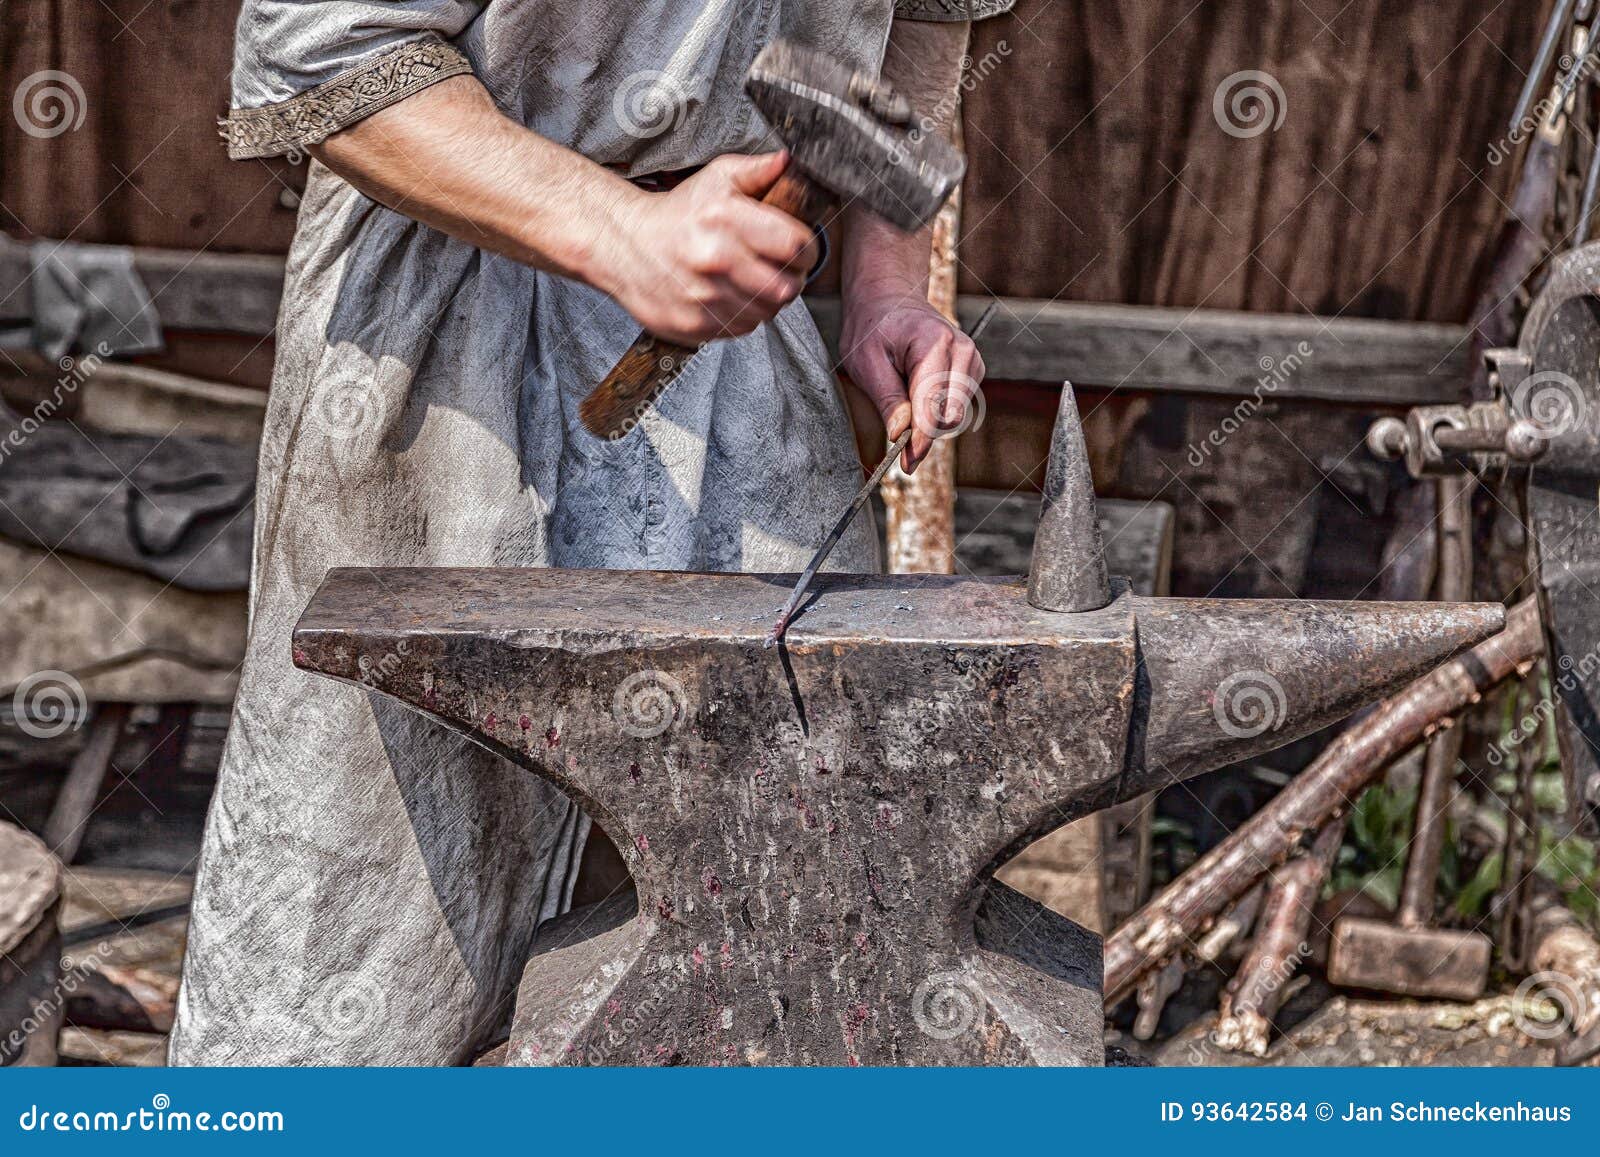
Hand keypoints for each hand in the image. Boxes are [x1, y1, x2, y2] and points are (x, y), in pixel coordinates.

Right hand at [602, 152, 819, 344]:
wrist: (625, 244)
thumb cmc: (676, 213)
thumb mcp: (716, 178)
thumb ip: (756, 170)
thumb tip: (787, 163)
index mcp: (725, 219)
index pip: (796, 246)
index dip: (807, 249)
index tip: (800, 249)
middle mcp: (715, 259)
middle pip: (787, 287)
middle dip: (792, 278)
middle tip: (781, 269)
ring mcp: (703, 296)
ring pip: (767, 312)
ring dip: (768, 299)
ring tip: (752, 281)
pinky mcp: (694, 324)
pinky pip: (742, 329)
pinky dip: (744, 315)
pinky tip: (730, 295)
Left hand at [838, 292, 985, 471]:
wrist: (888, 299)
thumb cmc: (872, 328)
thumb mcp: (866, 362)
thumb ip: (887, 398)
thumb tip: (900, 435)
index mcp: (935, 344)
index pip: (933, 406)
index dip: (920, 441)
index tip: (906, 465)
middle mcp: (962, 351)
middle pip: (950, 416)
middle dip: (924, 432)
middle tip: (895, 437)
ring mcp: (971, 360)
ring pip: (955, 414)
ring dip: (928, 419)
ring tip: (900, 394)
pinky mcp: (971, 370)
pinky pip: (956, 406)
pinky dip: (935, 410)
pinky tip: (915, 391)